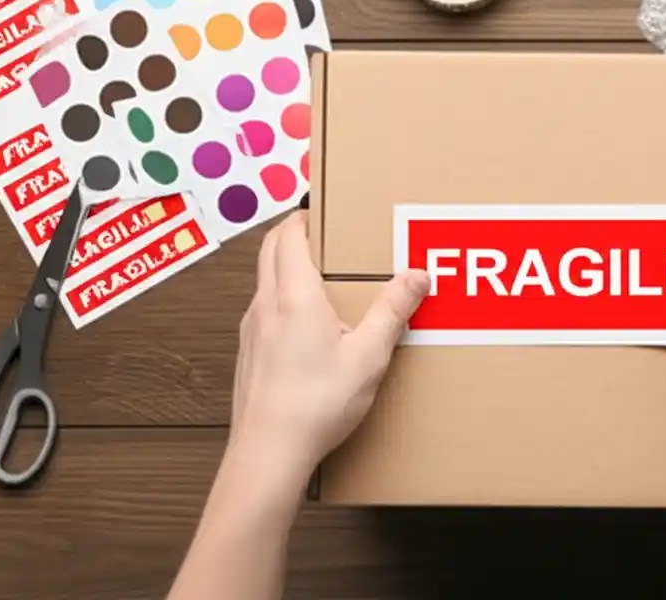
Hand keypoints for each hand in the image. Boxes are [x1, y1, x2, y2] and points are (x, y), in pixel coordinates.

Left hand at [230, 212, 428, 480]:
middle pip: (271, 250)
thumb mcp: (369, 355)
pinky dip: (283, 300)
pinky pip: (264, 311)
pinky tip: (310, 327)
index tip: (325, 211)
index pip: (289, 235)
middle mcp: (264, 305)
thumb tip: (416, 275)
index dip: (305, 217)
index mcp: (293, 295)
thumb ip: (393, 310)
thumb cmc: (316, 405)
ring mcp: (251, 330)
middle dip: (296, 234)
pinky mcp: (249, 354)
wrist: (269, 453)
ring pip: (265, 280)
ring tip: (324, 279)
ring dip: (288, 267)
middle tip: (326, 236)